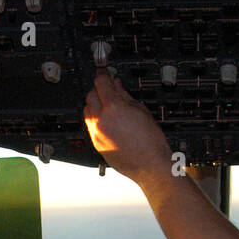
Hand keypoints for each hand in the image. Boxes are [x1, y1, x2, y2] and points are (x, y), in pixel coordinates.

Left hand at [83, 72, 173, 186]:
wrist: (150, 166)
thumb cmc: (151, 143)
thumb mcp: (142, 111)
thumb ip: (126, 95)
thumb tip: (117, 84)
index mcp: (114, 108)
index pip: (101, 82)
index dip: (103, 74)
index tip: (105, 72)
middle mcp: (101, 120)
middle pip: (90, 95)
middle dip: (98, 89)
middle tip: (108, 88)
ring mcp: (97, 133)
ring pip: (87, 110)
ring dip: (94, 104)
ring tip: (107, 105)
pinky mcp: (96, 143)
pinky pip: (89, 125)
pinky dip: (94, 118)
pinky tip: (106, 119)